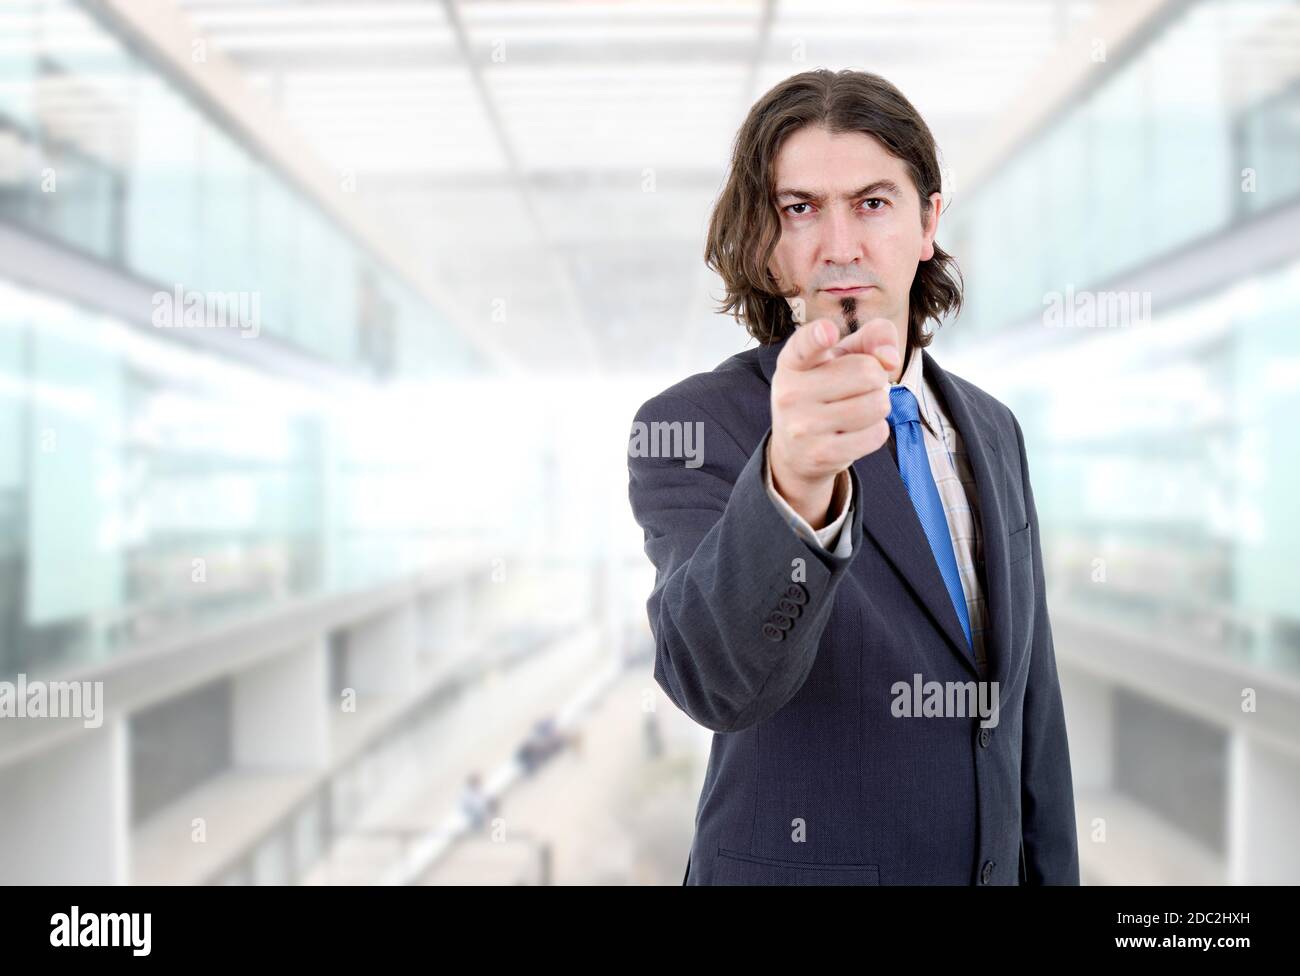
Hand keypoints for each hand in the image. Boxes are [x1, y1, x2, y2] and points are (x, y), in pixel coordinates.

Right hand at [768, 317, 900, 526]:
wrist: (795, 449)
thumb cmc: (824, 391)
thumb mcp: (840, 357)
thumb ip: (871, 338)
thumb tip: (890, 359)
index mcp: (792, 362)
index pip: (804, 345)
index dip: (818, 336)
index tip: (828, 332)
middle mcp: (791, 393)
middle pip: (866, 372)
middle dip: (877, 378)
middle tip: (860, 387)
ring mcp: (803, 427)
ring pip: (876, 405)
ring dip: (879, 405)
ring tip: (859, 408)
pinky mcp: (821, 454)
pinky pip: (876, 434)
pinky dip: (877, 429)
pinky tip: (857, 430)